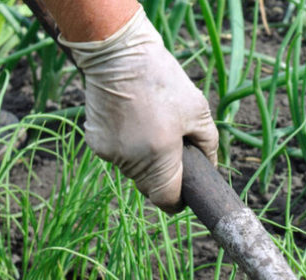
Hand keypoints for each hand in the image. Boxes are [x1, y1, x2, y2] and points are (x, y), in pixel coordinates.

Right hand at [60, 7, 217, 210]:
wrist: (118, 53)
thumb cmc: (163, 80)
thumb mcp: (199, 110)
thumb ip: (209, 145)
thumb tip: (211, 167)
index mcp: (159, 157)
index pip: (166, 199)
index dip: (178, 200)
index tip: (184, 194)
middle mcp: (131, 161)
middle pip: (150, 186)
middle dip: (163, 176)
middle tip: (172, 150)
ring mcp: (109, 152)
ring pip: (133, 171)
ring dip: (144, 160)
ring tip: (152, 127)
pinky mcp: (94, 141)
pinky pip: (117, 155)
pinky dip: (127, 146)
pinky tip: (132, 121)